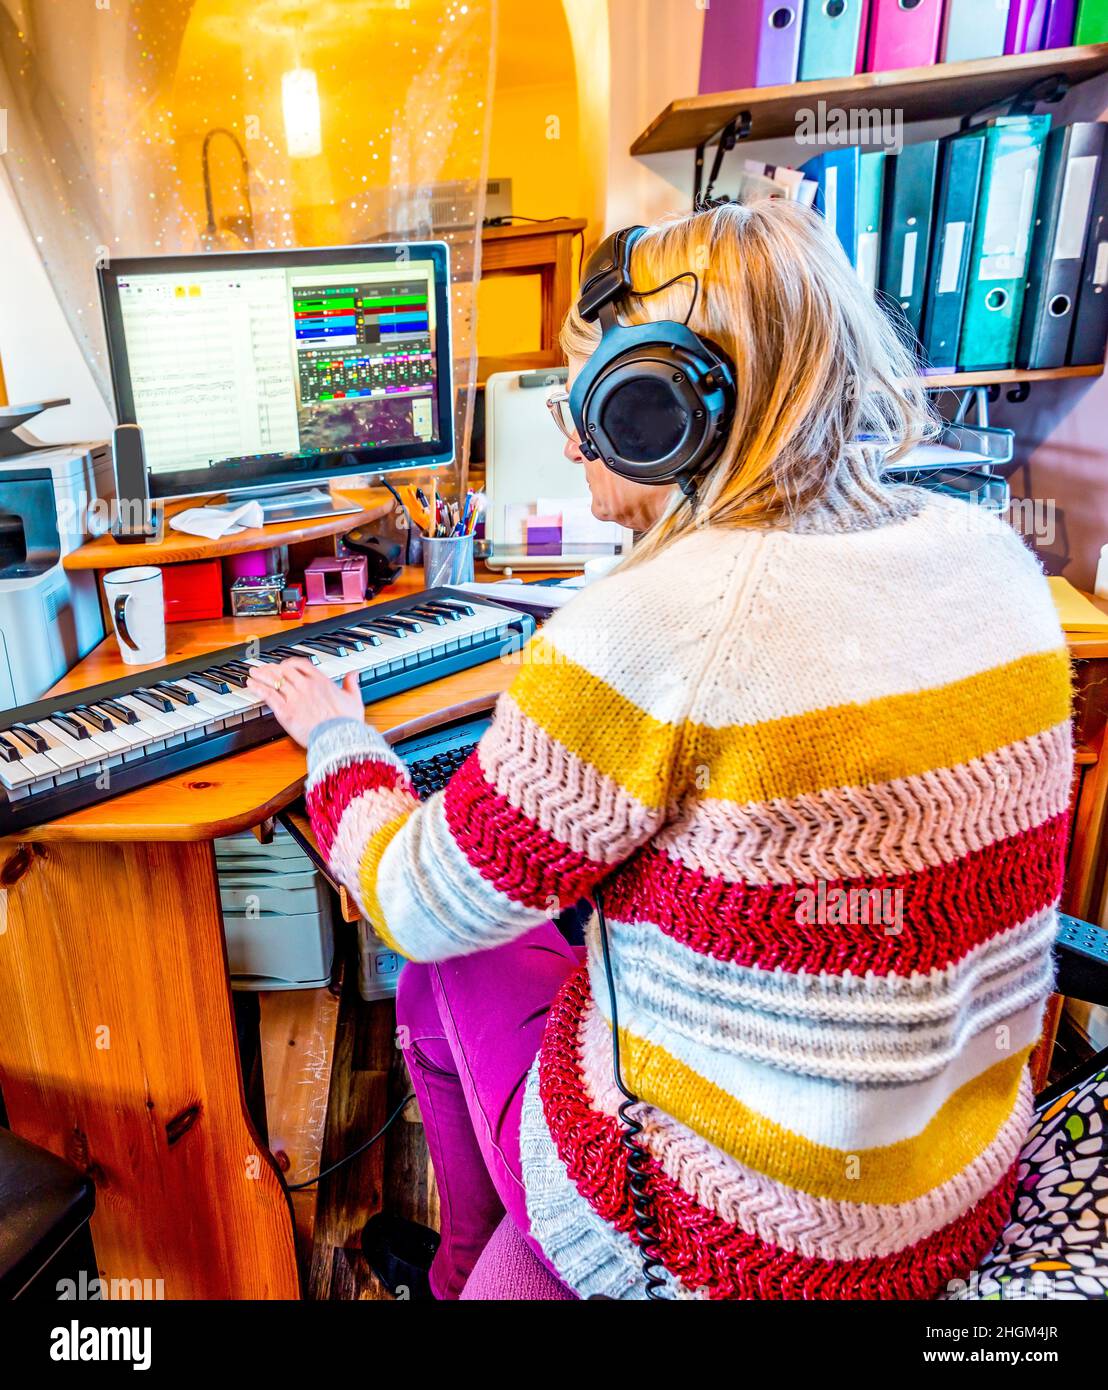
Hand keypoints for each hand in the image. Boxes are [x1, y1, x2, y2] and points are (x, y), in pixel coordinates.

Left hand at [246, 658, 363, 748]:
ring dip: (261, 675)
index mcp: (321, 681)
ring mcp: (294, 697)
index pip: (301, 664)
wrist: (339, 738)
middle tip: (263, 668)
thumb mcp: (354, 699)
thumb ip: (351, 684)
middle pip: (284, 671)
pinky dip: (258, 688)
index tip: (284, 665)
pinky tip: (251, 684)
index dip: (290, 663)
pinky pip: (268, 695)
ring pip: (274, 680)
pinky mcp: (285, 711)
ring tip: (252, 673)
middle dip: (272, 668)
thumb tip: (354, 674)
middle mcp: (306, 686)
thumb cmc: (347, 722)